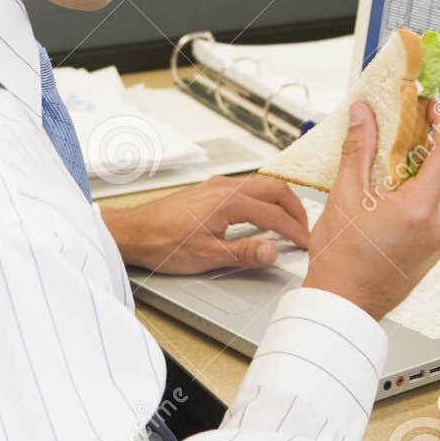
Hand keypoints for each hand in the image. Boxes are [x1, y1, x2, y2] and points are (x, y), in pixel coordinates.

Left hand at [101, 175, 310, 274]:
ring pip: (260, 185)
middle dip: (294, 208)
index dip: (294, 230)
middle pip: (274, 189)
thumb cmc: (162, 243)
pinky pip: (246, 188)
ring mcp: (215, 186)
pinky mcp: (208, 191)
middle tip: (305, 228)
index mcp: (228, 201)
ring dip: (279, 200)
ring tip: (289, 220)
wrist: (133, 232)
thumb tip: (273, 251)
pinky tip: (260, 213)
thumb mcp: (207, 255)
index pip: (273, 214)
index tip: (306, 243)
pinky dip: (263, 198)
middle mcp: (224, 187)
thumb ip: (244, 252)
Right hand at [302, 100, 439, 320]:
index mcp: (420, 209)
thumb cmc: (342, 263)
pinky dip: (415, 194)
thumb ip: (358, 149)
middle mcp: (439, 224)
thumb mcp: (345, 196)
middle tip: (397, 131)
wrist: (344, 305)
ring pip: (437, 189)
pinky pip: (433, 210)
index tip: (431, 107)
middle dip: (421, 146)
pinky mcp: (434, 249)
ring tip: (384, 167)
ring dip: (416, 171)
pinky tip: (388, 196)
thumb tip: (363, 117)